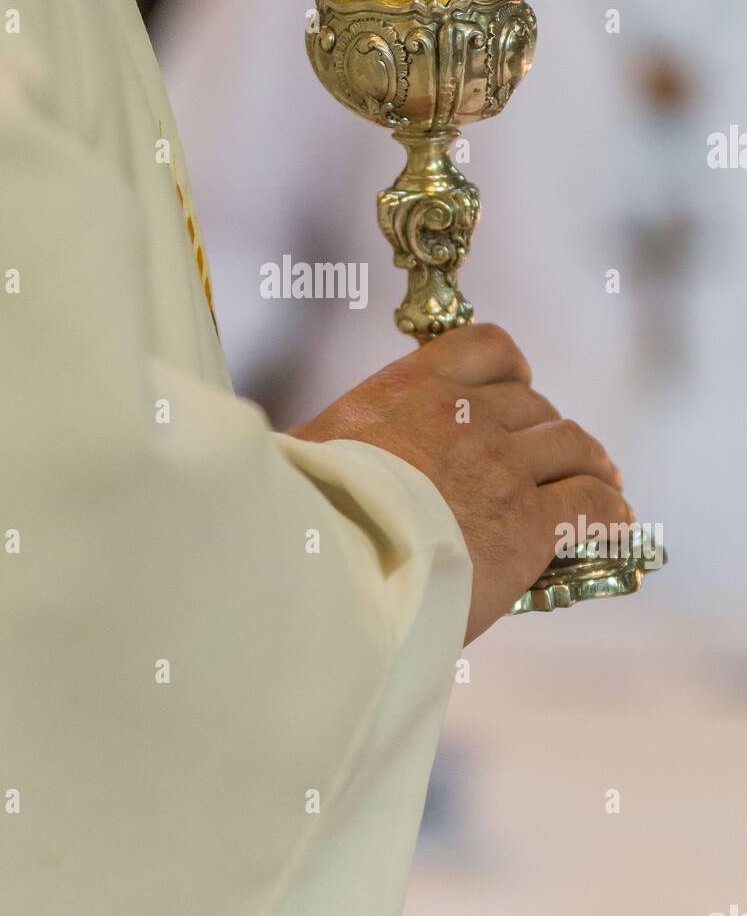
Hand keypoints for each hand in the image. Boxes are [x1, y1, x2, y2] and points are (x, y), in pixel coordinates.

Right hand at [288, 324, 631, 643]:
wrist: (325, 568)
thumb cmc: (298, 518)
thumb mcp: (306, 451)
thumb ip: (336, 441)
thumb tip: (313, 456)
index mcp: (410, 388)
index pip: (488, 348)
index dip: (512, 371)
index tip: (518, 388)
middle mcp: (464, 416)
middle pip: (533, 406)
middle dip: (544, 431)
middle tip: (552, 458)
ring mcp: (501, 468)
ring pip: (571, 446)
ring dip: (588, 462)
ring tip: (602, 480)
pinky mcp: (528, 524)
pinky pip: (591, 503)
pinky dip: (609, 509)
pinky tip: (616, 519)